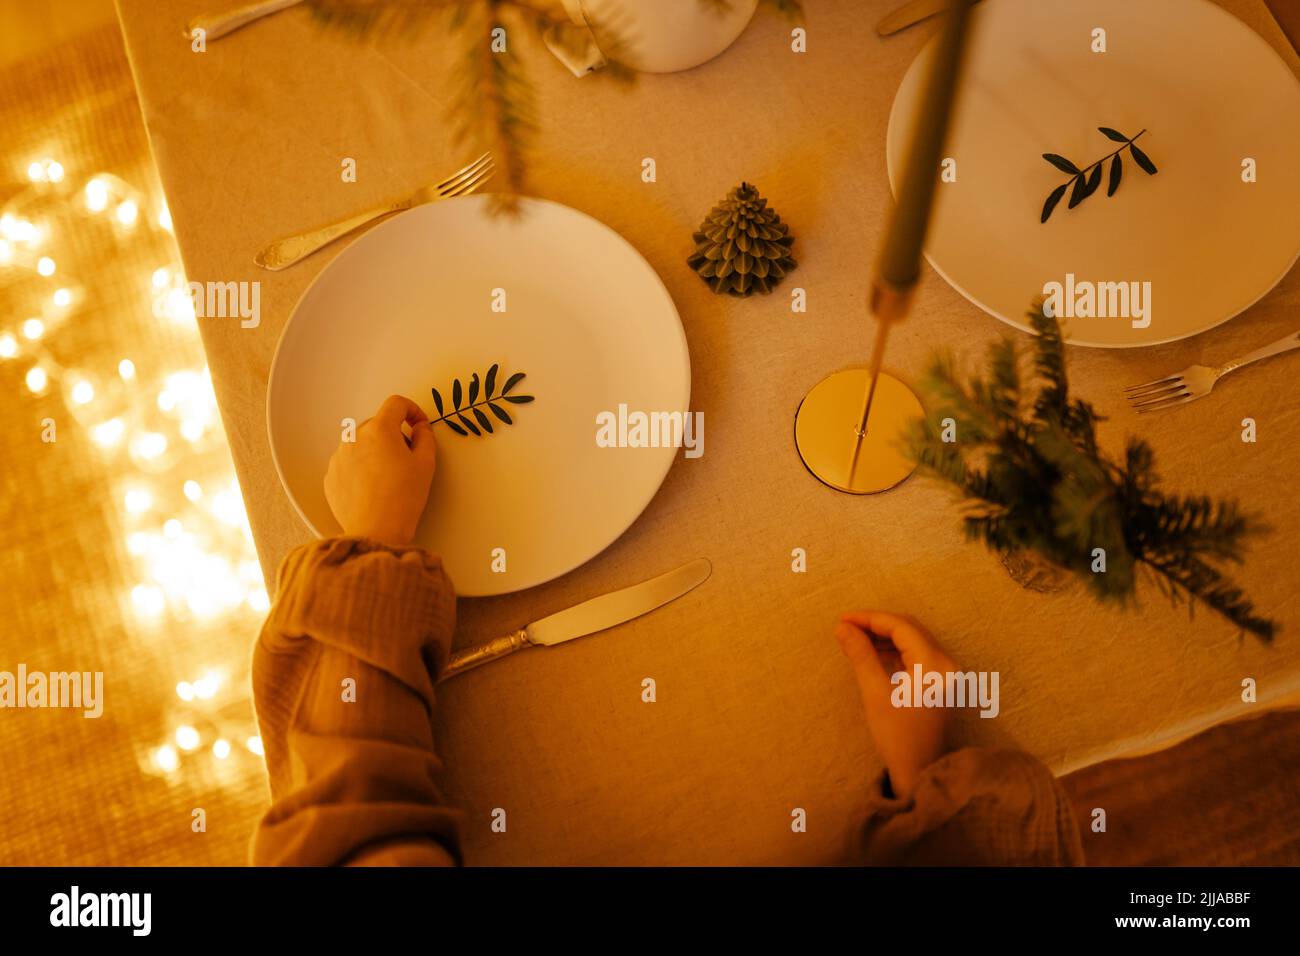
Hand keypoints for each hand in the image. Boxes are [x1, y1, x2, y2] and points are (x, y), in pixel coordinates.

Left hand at [323, 395, 436, 547]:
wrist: (376, 531)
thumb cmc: (402, 499)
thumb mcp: (426, 464)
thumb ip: (426, 437)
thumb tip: (421, 428)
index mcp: (379, 430)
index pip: (396, 404)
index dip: (412, 410)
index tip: (418, 423)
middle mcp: (354, 438)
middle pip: (378, 424)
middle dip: (394, 435)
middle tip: (407, 458)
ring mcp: (339, 457)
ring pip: (362, 443)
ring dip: (376, 451)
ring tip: (388, 477)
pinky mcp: (331, 475)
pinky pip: (349, 462)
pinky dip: (361, 468)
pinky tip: (373, 487)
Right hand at [834, 610, 956, 797]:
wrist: (920, 772)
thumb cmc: (898, 737)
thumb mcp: (875, 693)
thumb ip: (861, 655)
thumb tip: (842, 627)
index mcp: (935, 665)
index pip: (901, 626)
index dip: (870, 619)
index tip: (843, 620)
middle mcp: (947, 663)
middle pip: (909, 628)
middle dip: (877, 624)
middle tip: (847, 627)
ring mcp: (947, 672)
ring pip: (913, 639)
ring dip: (885, 636)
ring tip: (855, 640)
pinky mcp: (941, 681)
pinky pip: (917, 653)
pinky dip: (895, 649)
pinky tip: (874, 653)